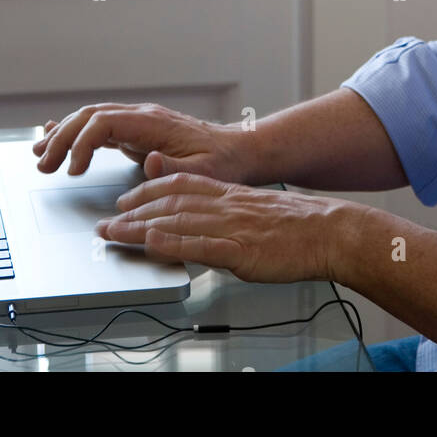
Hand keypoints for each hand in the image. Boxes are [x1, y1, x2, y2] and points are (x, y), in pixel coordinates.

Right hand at [32, 102, 252, 182]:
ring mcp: (138, 121)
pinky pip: (100, 126)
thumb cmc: (222, 163)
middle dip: (62, 139)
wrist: (237, 150)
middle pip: (90, 116)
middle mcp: (142, 116)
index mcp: (154, 123)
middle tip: (43, 165)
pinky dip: (76, 131)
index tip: (72, 172)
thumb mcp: (203, 172)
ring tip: (40, 155)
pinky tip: (57, 135)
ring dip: (63, 134)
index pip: (104, 122)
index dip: (82, 144)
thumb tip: (148, 160)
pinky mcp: (137, 130)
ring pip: (91, 118)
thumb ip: (174, 168)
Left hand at [94, 172, 352, 284]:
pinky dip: (173, 243)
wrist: (330, 231)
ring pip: (177, 221)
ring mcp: (231, 226)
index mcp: (229, 194)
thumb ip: (228, 214)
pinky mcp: (241, 249)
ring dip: (139, 227)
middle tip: (106, 221)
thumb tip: (204, 226)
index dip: (147, 192)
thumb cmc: (298, 227)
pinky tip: (152, 243)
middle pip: (169, 203)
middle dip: (132, 211)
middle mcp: (224, 205)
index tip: (125, 200)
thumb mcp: (256, 211)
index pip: (179, 186)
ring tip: (113, 233)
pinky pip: (200, 245)